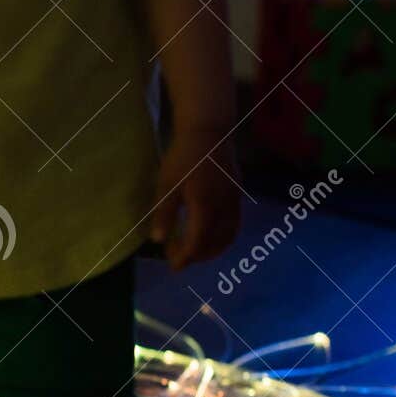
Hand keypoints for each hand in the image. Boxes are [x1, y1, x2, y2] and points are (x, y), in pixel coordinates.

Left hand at [148, 128, 242, 271]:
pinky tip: (208, 233)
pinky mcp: (237, 193)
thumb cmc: (183, 156)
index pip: (198, 242)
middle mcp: (224, 206)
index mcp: (205, 206)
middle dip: (198, 255)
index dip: (186, 257)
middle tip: (180, 257)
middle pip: (216, 243)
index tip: (174, 265)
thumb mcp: (167, 185)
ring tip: (194, 250)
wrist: (209, 130)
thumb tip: (158, 241)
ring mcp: (234, 200)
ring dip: (213, 248)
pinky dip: (222, 235)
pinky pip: (234, 223)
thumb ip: (164, 214)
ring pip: (229, 235)